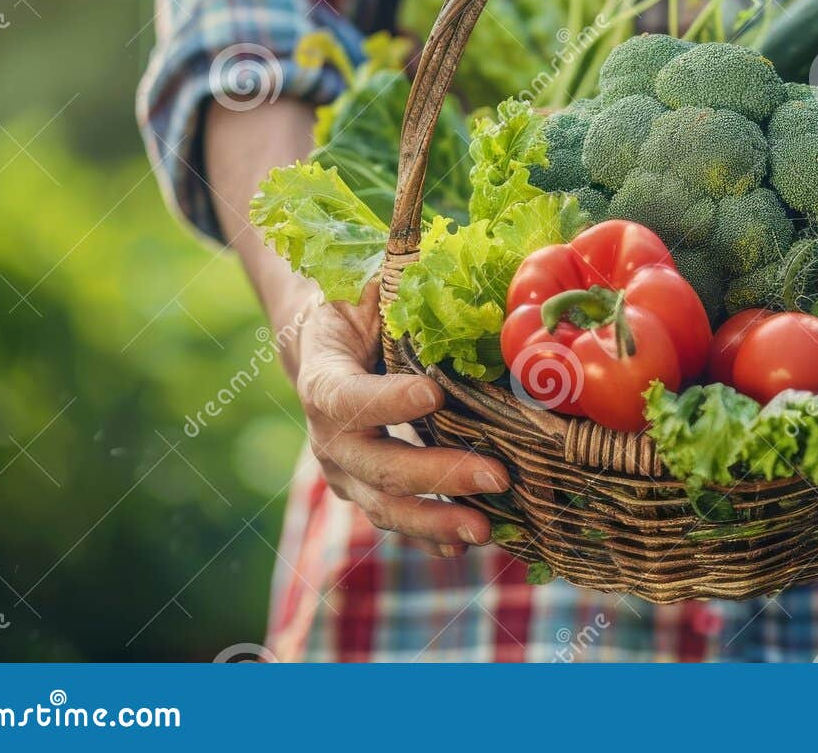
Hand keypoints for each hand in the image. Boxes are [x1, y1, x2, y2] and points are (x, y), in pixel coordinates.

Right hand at [290, 283, 510, 556]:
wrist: (324, 340)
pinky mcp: (366, 487)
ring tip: (486, 530)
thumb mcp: (372, 283)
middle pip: (373, 465)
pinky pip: (395, 517)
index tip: (432, 395)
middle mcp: (326, 433)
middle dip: (435, 475)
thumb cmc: (357, 303)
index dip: (386, 402)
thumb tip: (469, 273)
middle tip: (495, 475)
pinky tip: (464, 545)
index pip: (346, 397)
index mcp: (322, 374)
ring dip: (435, 520)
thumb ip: (406, 285)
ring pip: (383, 504)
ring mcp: (344, 469)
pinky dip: (431, 535)